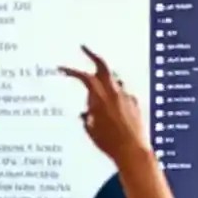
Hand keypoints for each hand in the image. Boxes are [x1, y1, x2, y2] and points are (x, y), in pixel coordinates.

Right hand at [59, 47, 149, 162]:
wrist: (132, 150)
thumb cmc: (108, 143)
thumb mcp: (90, 130)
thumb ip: (87, 116)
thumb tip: (85, 112)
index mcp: (100, 98)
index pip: (84, 77)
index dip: (71, 71)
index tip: (62, 68)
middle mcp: (114, 93)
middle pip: (103, 66)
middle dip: (92, 55)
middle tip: (84, 48)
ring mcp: (127, 97)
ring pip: (114, 79)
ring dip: (105, 78)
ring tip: (98, 84)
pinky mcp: (135, 104)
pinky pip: (123, 94)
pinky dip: (116, 95)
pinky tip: (113, 107)